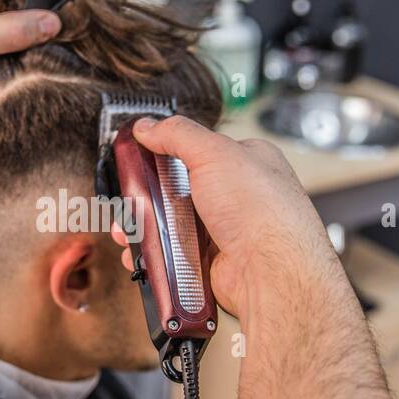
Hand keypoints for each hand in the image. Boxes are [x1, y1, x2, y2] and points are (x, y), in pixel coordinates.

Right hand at [114, 115, 340, 319]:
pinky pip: (175, 253)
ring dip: (146, 226)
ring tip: (126, 229)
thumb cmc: (262, 212)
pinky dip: (155, 254)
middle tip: (128, 197)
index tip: (140, 154)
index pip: (199, 148)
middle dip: (148, 195)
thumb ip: (178, 134)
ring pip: (173, 223)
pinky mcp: (212, 259)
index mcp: (245, 162)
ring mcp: (224, 229)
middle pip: (179, 188)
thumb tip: (148, 126)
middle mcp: (237, 196)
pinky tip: (142, 252)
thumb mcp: (215, 154)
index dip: (167, 150)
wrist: (272, 273)